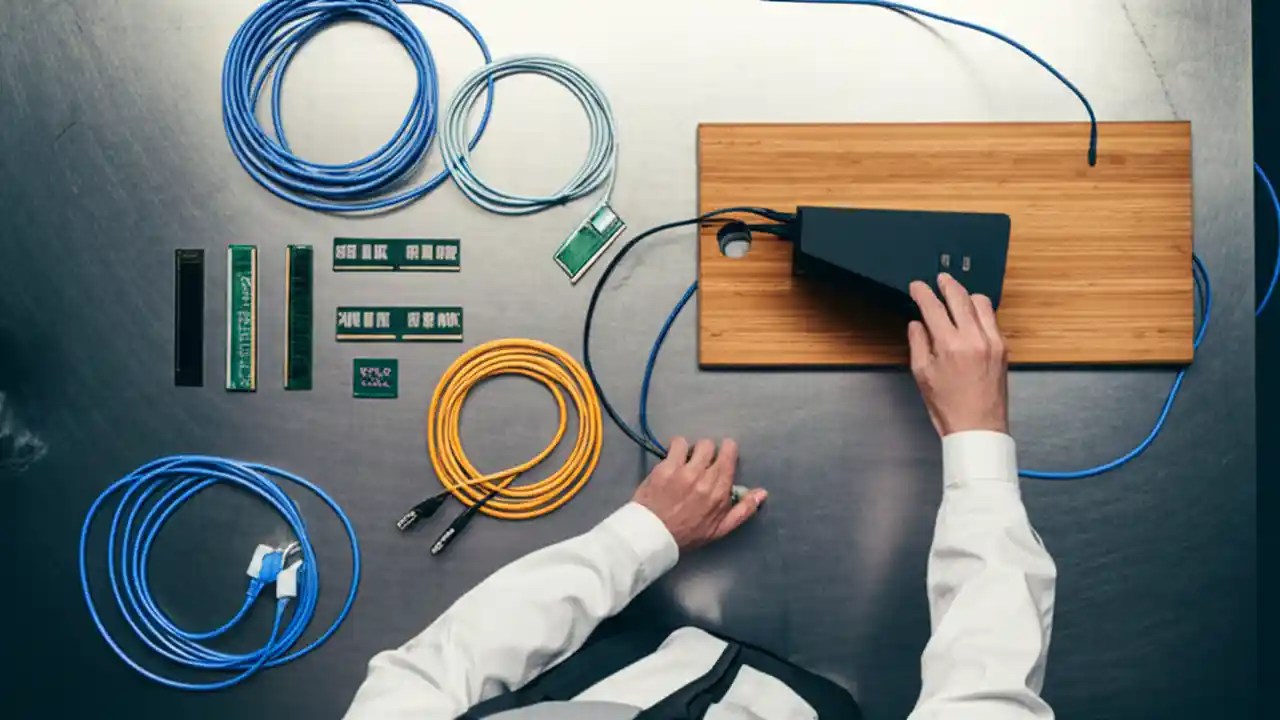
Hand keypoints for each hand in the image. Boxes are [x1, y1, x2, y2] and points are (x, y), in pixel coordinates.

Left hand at [632, 438, 767, 552]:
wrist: (654, 536)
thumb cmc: (688, 534)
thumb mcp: (720, 529)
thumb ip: (743, 510)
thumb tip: (762, 493)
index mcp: (720, 491)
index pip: (730, 454)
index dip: (726, 451)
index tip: (721, 456)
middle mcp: (705, 477)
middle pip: (712, 446)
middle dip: (708, 452)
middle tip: (700, 463)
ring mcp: (684, 471)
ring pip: (696, 444)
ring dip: (693, 450)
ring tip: (686, 461)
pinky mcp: (665, 467)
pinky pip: (677, 444)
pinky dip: (677, 448)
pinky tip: (673, 460)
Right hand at [907, 273, 1008, 436]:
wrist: (978, 427)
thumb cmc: (947, 406)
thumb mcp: (922, 375)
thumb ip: (918, 343)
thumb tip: (917, 323)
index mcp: (949, 346)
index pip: (933, 307)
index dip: (922, 292)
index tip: (917, 286)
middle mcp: (974, 338)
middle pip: (960, 297)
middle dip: (947, 284)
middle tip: (939, 279)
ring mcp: (993, 341)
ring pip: (981, 303)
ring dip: (966, 295)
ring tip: (956, 296)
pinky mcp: (1004, 348)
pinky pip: (992, 319)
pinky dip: (980, 312)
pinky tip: (971, 316)